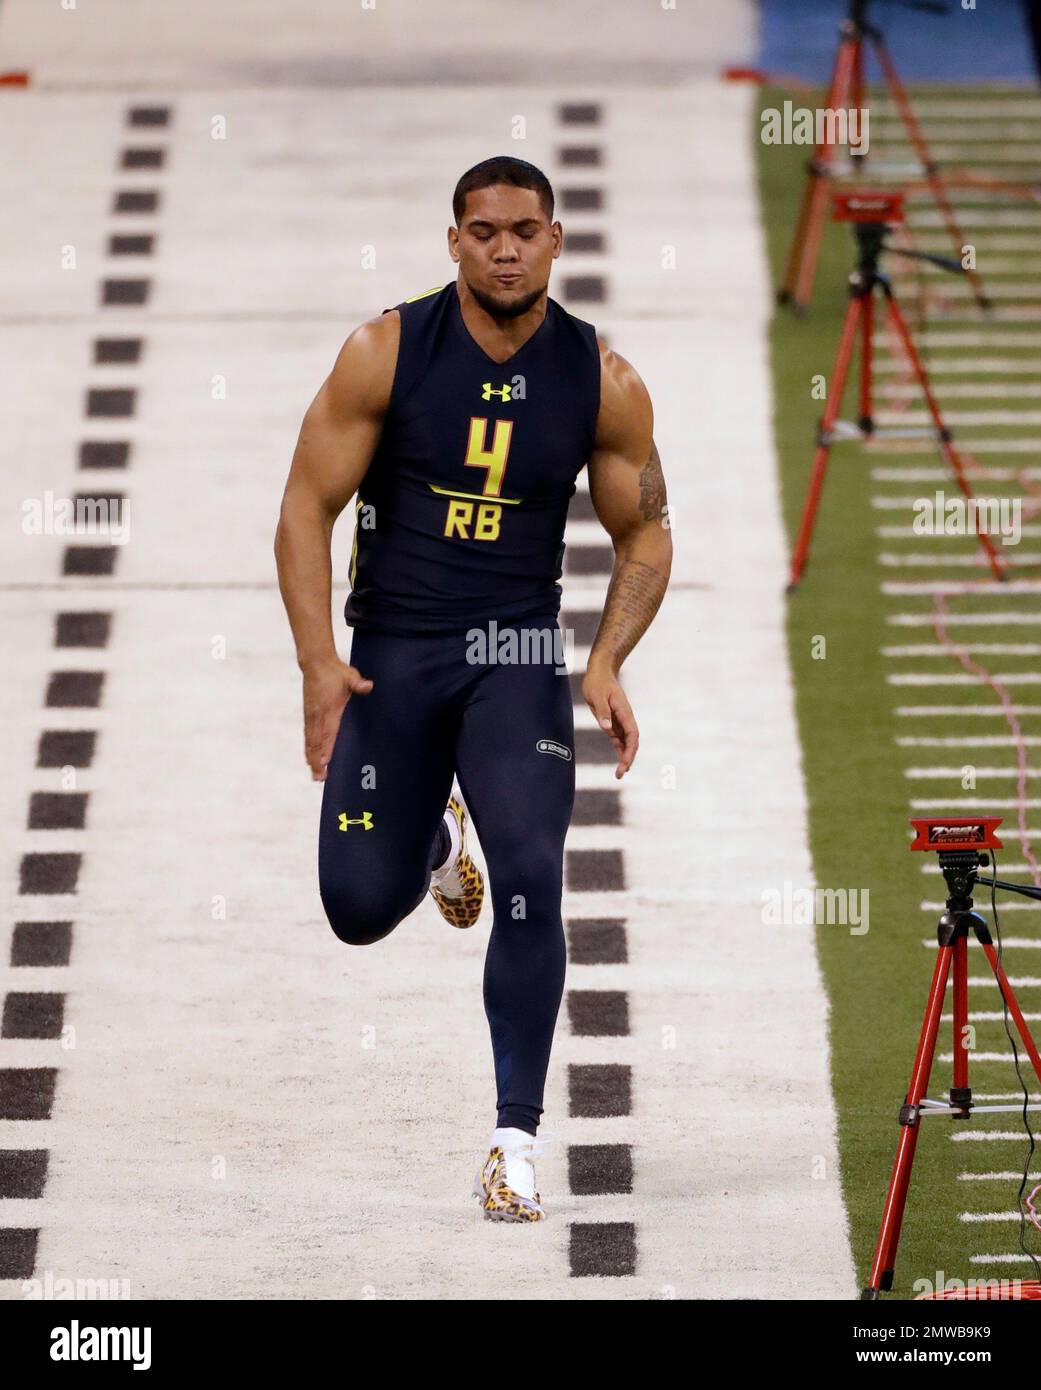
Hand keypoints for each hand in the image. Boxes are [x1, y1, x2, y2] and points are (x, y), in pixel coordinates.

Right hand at [301, 656, 372, 781]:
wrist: (315, 663)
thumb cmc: (336, 672)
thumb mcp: (350, 676)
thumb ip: (358, 684)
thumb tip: (368, 686)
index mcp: (329, 709)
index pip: (328, 732)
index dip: (326, 748)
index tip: (325, 763)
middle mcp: (317, 715)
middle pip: (316, 743)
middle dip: (318, 761)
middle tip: (320, 778)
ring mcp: (311, 716)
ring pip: (310, 742)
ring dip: (312, 759)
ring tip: (315, 776)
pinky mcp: (308, 715)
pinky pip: (307, 736)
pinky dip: (308, 749)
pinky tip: (308, 760)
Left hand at [582, 661, 637, 778]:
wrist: (599, 672)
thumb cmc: (598, 682)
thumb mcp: (597, 695)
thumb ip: (603, 712)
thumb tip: (607, 728)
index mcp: (624, 712)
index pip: (632, 735)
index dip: (630, 750)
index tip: (625, 763)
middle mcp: (625, 718)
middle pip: (631, 741)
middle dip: (628, 758)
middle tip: (620, 774)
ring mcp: (619, 721)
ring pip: (626, 742)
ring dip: (625, 757)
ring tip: (620, 773)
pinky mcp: (612, 722)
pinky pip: (618, 739)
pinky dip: (620, 750)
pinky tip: (619, 761)